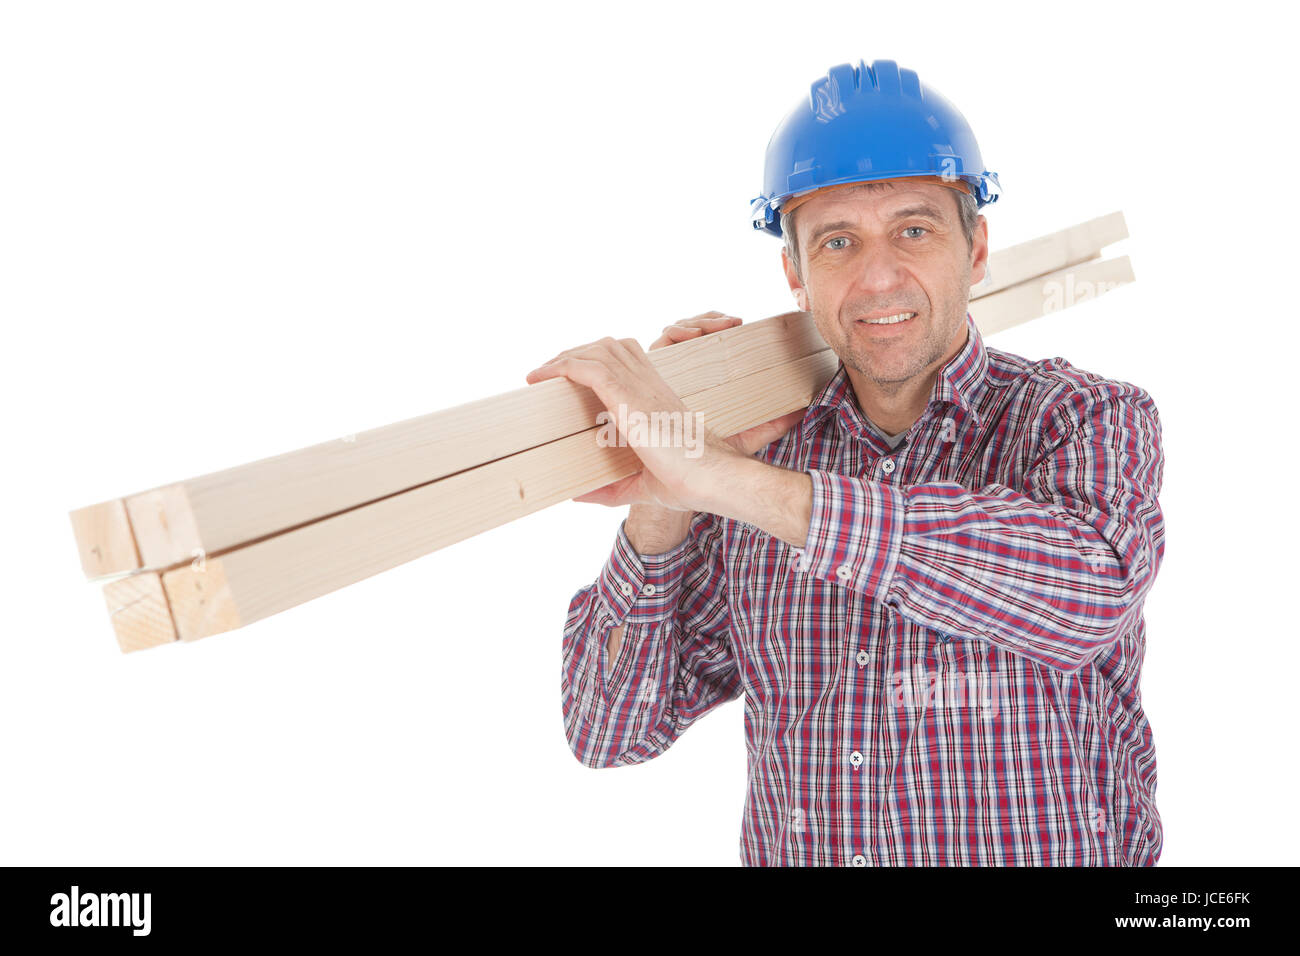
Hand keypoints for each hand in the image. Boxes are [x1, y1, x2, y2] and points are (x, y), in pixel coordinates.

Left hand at [524, 312, 804, 510]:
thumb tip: (578, 495)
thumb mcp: (643, 485)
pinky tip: (542, 377)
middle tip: (548, 372)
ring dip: (565, 356)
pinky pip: (590, 369)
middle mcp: (650, 386)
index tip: (566, 373)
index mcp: (656, 399)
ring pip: (597, 350)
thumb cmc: (692, 483)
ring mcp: (641, 389)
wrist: (716, 479)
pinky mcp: (630, 400)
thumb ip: (612, 488)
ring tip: (540, 374)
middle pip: (608, 347)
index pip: (625, 359)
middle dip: (575, 352)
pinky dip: (563, 367)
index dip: (595, 358)